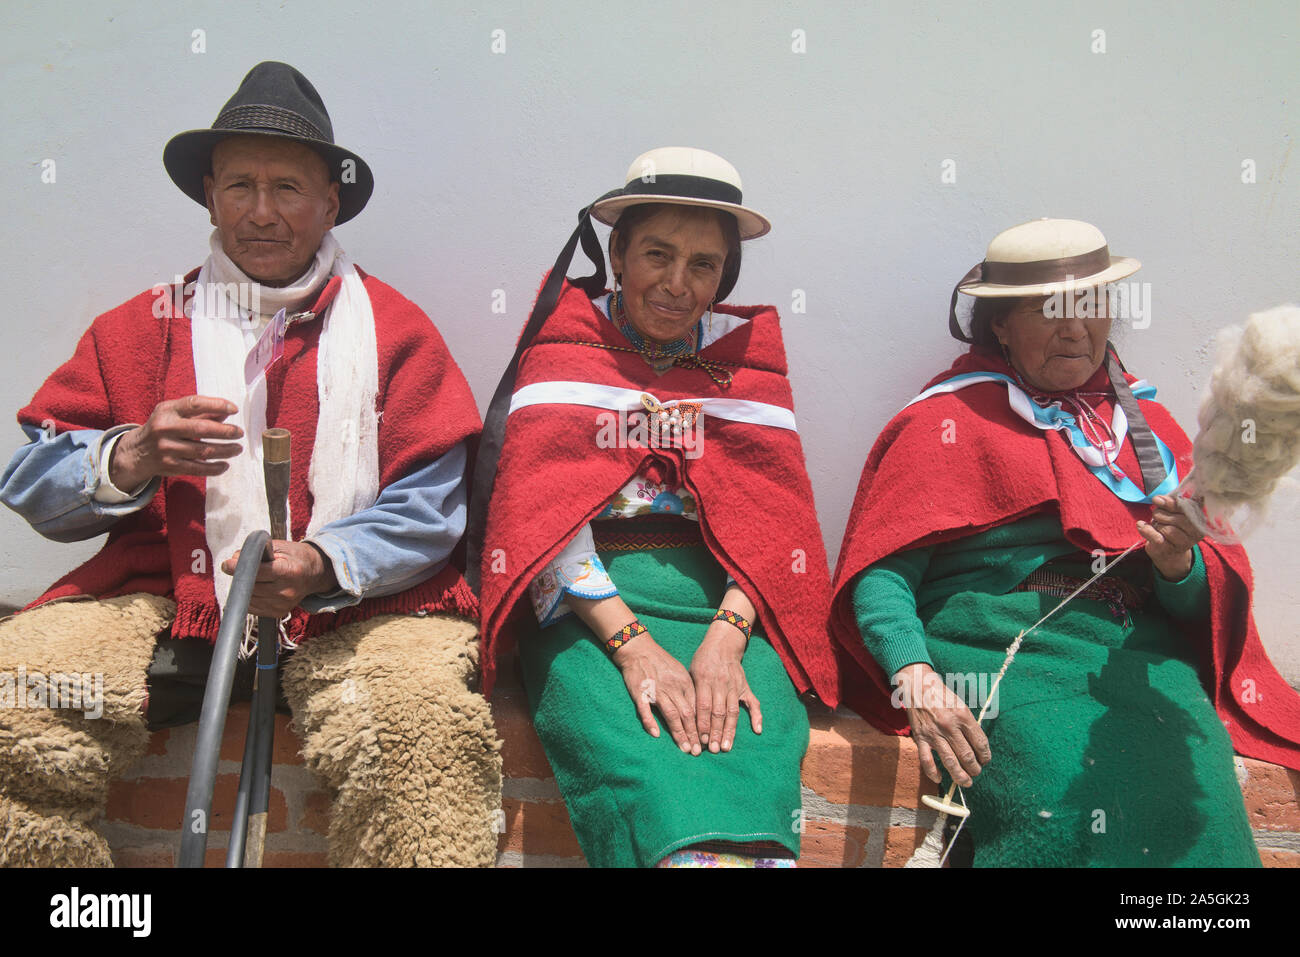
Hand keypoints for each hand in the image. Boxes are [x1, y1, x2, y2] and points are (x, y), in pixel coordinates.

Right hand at [110, 395, 243, 489]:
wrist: (136, 452)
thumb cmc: (163, 428)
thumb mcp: (175, 414)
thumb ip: (200, 412)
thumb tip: (227, 412)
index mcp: (167, 410)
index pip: (194, 403)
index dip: (217, 404)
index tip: (234, 409)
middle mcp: (165, 428)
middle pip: (201, 429)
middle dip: (225, 431)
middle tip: (240, 433)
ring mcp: (166, 448)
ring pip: (203, 450)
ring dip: (225, 450)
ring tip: (237, 448)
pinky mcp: (169, 466)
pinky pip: (197, 468)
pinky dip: (214, 468)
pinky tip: (225, 465)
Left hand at [220, 540, 337, 616]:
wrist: (314, 574)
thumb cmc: (296, 557)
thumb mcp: (280, 547)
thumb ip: (257, 551)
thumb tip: (234, 560)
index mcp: (290, 572)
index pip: (258, 572)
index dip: (239, 568)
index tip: (227, 564)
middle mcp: (287, 591)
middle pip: (250, 586)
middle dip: (241, 575)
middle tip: (243, 566)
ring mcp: (282, 605)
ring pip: (248, 598)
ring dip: (245, 587)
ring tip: (255, 577)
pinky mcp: (277, 613)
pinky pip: (252, 607)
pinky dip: (249, 597)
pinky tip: (258, 588)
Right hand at [612, 635, 702, 754]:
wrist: (639, 649)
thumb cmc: (661, 662)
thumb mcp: (680, 673)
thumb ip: (688, 691)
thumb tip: (697, 711)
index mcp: (684, 683)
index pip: (697, 708)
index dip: (702, 726)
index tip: (707, 741)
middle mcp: (672, 687)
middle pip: (687, 714)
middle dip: (694, 734)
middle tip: (698, 751)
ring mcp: (656, 690)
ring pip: (671, 714)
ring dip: (679, 733)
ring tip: (685, 749)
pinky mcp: (639, 692)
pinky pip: (645, 709)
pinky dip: (650, 722)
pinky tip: (656, 734)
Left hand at [689, 622, 761, 752]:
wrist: (723, 645)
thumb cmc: (703, 660)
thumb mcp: (692, 671)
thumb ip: (692, 692)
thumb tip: (687, 716)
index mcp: (705, 679)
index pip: (704, 706)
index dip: (702, 724)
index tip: (700, 740)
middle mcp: (721, 684)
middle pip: (719, 712)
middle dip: (715, 732)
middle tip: (712, 749)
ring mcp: (735, 686)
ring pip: (733, 712)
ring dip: (729, 731)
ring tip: (725, 747)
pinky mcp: (745, 687)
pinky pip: (753, 703)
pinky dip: (757, 716)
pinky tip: (758, 730)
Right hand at [893, 663, 990, 787]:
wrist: (918, 686)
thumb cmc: (942, 696)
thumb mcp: (961, 705)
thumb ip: (969, 725)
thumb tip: (978, 746)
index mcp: (963, 716)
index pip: (980, 743)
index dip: (986, 756)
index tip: (985, 761)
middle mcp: (950, 726)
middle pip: (967, 756)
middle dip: (975, 769)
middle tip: (976, 772)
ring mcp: (934, 733)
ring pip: (950, 762)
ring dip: (960, 777)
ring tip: (966, 783)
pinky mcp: (920, 737)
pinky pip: (927, 760)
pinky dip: (933, 773)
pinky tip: (939, 779)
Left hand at [1138, 493, 1204, 580]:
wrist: (1168, 551)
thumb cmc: (1171, 525)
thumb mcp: (1172, 511)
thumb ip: (1168, 502)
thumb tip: (1157, 499)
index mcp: (1200, 518)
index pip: (1187, 507)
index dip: (1170, 503)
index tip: (1157, 500)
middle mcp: (1196, 532)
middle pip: (1176, 518)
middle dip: (1160, 514)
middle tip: (1157, 516)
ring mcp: (1184, 543)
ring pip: (1166, 528)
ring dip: (1156, 524)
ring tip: (1157, 526)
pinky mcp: (1169, 549)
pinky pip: (1156, 537)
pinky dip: (1146, 530)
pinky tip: (1141, 525)